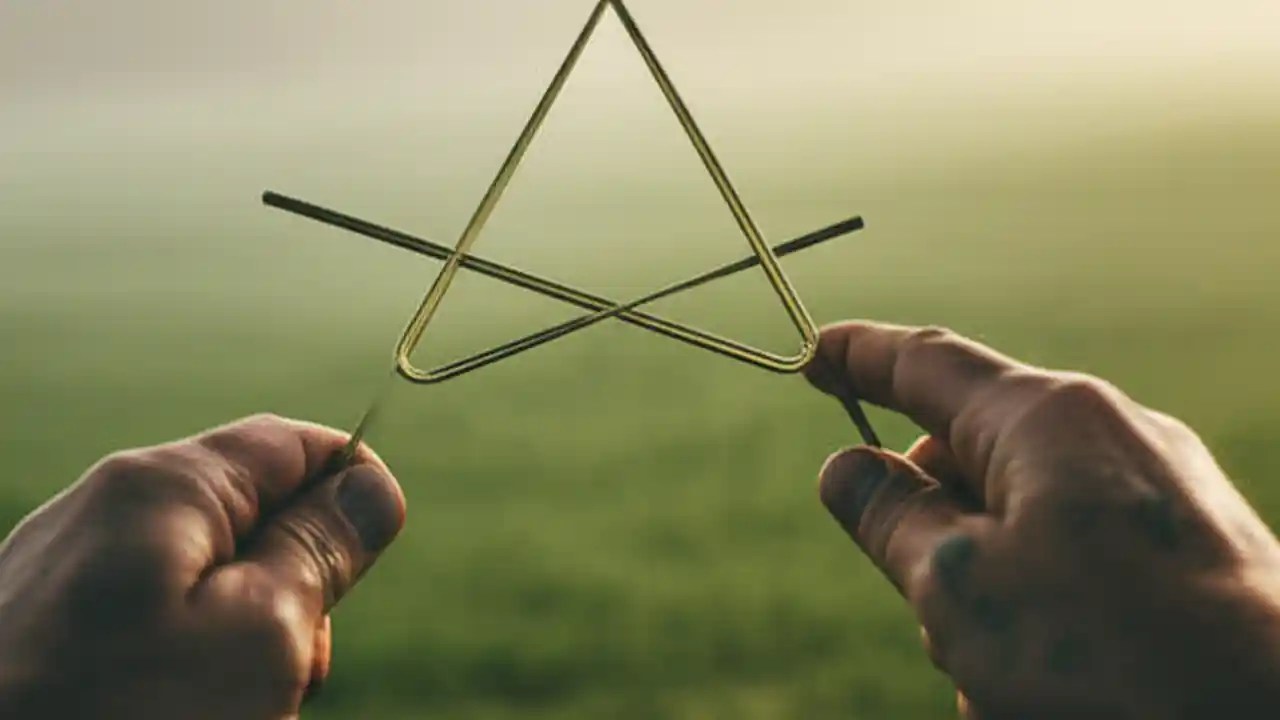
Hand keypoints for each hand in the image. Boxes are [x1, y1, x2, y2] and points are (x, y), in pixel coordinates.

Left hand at [0, 414, 405, 719]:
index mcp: (162, 486)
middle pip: (250, 515)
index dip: (352, 489)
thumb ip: (321, 550)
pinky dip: (184, 664)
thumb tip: (371, 487)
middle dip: (296, 589)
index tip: (368, 559)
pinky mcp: (39, 626)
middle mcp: (103, 508)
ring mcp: (63, 570)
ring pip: (203, 579)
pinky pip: (147, 620)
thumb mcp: (261, 634)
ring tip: (227, 711)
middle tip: (288, 675)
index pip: (295, 442)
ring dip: (244, 639)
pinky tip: (174, 711)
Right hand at [806, 323, 1279, 717]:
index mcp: (1048, 418)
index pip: (926, 363)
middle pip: (972, 462)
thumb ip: (889, 516)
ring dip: (989, 598)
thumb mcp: (960, 586)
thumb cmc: (1113, 653)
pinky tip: (1055, 687)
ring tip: (1008, 677)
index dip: (858, 358)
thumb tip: (844, 466)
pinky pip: (1079, 566)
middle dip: (932, 532)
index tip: (812, 354)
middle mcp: (1110, 436)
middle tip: (927, 609)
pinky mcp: (1188, 551)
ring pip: (1022, 529)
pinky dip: (1045, 617)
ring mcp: (1158, 493)